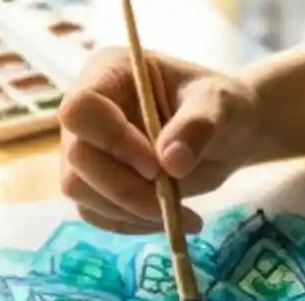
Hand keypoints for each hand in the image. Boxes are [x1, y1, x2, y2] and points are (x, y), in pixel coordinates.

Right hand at [59, 48, 260, 233]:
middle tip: (173, 201)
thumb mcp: (222, 105)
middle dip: (124, 187)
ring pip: (79, 190)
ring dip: (128, 210)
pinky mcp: (90, 183)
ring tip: (179, 213)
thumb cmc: (221, 107)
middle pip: (77, 157)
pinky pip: (94, 212)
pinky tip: (167, 218)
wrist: (227, 135)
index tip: (156, 166)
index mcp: (107, 73)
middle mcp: (85, 112)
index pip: (81, 109)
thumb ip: (199, 125)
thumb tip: (171, 162)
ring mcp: (83, 149)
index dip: (111, 141)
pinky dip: (130, 222)